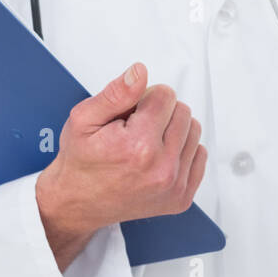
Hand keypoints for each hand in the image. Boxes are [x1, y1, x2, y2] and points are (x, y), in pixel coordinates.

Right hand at [36, 63, 206, 254]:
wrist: (77, 203)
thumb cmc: (81, 162)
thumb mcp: (84, 119)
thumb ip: (116, 93)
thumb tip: (139, 73)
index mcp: (138, 146)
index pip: (165, 95)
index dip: (144, 99)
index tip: (129, 115)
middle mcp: (161, 168)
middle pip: (182, 111)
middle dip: (159, 113)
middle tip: (134, 129)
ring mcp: (174, 185)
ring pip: (193, 130)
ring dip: (172, 130)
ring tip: (145, 144)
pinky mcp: (182, 197)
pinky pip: (199, 155)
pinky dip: (182, 151)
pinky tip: (158, 157)